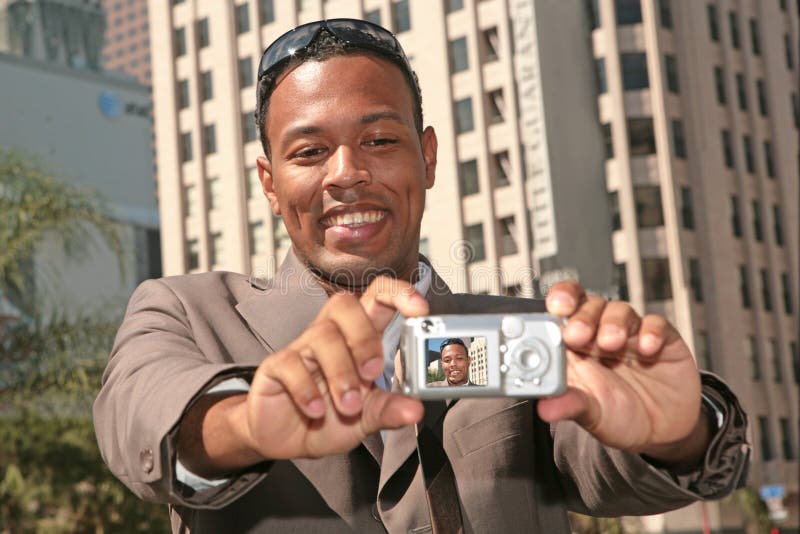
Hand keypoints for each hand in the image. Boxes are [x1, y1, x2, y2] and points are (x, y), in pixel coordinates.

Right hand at [241, 276, 425, 459]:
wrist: (285, 440)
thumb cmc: (330, 419)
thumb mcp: (366, 419)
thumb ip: (389, 410)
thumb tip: (416, 410)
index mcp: (359, 340)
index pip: (378, 298)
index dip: (399, 294)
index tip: (420, 310)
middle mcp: (331, 336)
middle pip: (345, 304)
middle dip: (364, 337)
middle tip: (372, 373)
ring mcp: (302, 349)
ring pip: (322, 335)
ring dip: (341, 373)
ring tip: (349, 407)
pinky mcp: (277, 367)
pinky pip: (290, 363)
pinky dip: (306, 390)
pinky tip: (316, 411)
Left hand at [538, 280, 705, 465]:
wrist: (662, 433)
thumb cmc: (619, 417)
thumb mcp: (591, 415)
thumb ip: (569, 405)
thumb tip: (545, 408)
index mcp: (574, 347)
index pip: (560, 311)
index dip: (557, 303)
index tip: (552, 310)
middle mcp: (599, 334)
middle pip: (588, 305)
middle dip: (581, 316)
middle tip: (577, 334)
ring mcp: (631, 334)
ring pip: (619, 310)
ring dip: (613, 322)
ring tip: (611, 343)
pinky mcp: (663, 340)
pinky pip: (657, 324)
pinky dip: (652, 331)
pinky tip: (647, 348)